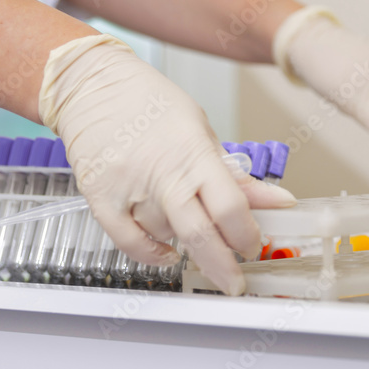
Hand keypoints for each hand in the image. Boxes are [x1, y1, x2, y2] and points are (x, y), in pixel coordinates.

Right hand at [39, 35, 296, 294]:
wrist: (92, 86)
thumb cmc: (148, 102)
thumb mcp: (200, 129)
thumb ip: (234, 174)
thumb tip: (276, 201)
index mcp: (192, 153)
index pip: (229, 206)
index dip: (246, 234)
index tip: (252, 245)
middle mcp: (161, 174)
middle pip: (198, 234)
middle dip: (222, 266)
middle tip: (235, 282)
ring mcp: (128, 189)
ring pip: (166, 236)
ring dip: (183, 242)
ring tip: (185, 221)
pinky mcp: (100, 199)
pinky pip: (128, 243)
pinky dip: (149, 254)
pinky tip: (165, 252)